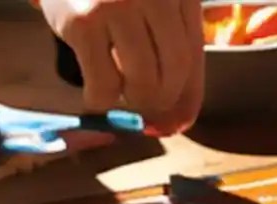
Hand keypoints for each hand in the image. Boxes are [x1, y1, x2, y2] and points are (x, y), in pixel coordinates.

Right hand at [39, 0, 204, 134]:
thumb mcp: (152, 2)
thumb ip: (173, 48)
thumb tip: (183, 119)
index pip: (194, 51)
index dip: (189, 92)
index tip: (181, 117)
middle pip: (174, 68)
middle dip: (163, 98)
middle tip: (147, 104)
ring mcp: (116, 6)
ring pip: (142, 80)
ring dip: (135, 101)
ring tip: (122, 94)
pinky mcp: (82, 22)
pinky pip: (103, 83)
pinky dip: (102, 100)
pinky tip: (97, 93)